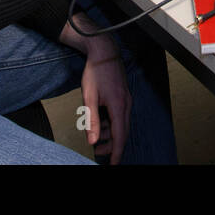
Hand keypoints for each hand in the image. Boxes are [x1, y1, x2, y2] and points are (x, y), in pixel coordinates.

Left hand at [80, 35, 131, 163]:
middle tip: (99, 152)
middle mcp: (126, 104)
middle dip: (111, 145)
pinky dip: (110, 122)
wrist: (103, 50)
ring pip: (120, 123)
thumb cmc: (96, 71)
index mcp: (119, 106)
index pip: (120, 135)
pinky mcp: (123, 96)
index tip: (112, 164)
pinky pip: (119, 115)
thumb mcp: (89, 96)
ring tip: (96, 137)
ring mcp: (126, 99)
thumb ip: (91, 120)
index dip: (116, 152)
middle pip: (122, 132)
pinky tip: (100, 122)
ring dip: (109, 133)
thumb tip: (92, 140)